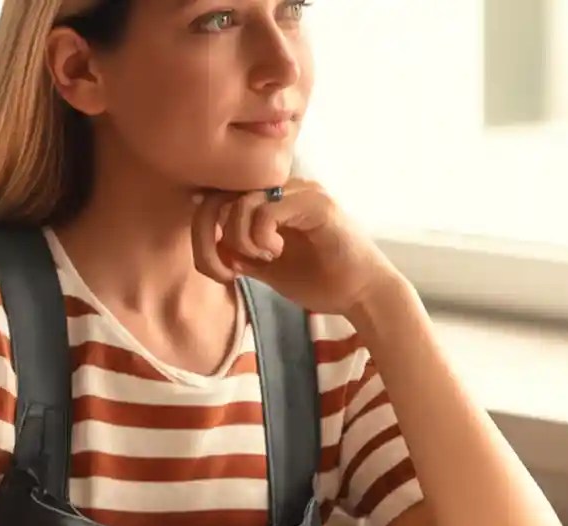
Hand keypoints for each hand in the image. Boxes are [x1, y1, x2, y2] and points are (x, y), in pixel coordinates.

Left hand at [191, 181, 407, 316]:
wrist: (364, 295)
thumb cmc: (322, 282)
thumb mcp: (267, 270)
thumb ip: (241, 254)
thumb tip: (213, 245)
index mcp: (272, 200)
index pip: (218, 198)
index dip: (204, 233)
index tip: (220, 271)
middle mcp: (286, 188)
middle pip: (221, 195)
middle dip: (211, 238)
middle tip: (230, 270)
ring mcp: (302, 191)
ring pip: (242, 201)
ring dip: (241, 238)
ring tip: (264, 258)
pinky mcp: (316, 203)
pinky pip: (266, 210)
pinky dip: (260, 237)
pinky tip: (276, 252)